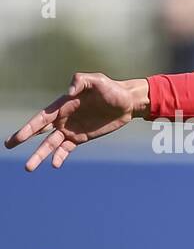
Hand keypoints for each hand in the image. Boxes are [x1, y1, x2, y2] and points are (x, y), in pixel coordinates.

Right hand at [4, 73, 146, 170]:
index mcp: (63, 105)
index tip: (18, 137)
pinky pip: (67, 149)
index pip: (41, 118)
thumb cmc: (111, 89)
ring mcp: (71, 129)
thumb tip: (69, 92)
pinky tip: (54, 164)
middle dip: (24, 139)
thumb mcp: (96, 80)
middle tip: (8, 146)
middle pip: (40, 132)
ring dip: (40, 155)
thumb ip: (80, 82)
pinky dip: (60, 157)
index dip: (29, 127)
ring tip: (29, 167)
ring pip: (51, 144)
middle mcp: (63, 118)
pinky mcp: (82, 137)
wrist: (127, 102)